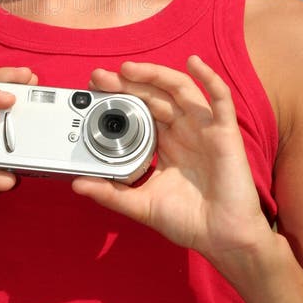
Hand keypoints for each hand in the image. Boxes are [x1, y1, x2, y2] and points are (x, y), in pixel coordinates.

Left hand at [72, 57, 272, 271]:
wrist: (223, 240)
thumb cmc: (189, 222)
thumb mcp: (141, 205)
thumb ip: (110, 194)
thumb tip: (77, 184)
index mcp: (164, 143)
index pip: (139, 110)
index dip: (118, 97)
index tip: (93, 91)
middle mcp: (183, 130)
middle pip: (154, 95)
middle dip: (127, 83)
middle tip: (100, 77)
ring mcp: (204, 129)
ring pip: (179, 90)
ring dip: (155, 75)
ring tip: (128, 69)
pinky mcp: (225, 132)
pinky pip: (220, 99)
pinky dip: (210, 77)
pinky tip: (194, 63)